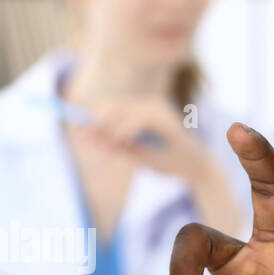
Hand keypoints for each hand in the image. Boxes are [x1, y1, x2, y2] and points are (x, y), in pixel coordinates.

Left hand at [72, 95, 213, 181]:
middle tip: (87, 141)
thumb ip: (112, 145)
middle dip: (96, 124)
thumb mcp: (133, 153)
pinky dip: (125, 131)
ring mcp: (159, 109)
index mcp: (142, 110)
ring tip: (109, 148)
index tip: (78, 132)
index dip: (92, 118)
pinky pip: (138, 119)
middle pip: (113, 106)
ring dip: (109, 130)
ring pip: (123, 111)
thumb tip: (86, 137)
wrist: (195, 169)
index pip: (111, 107)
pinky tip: (121, 142)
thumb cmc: (166, 161)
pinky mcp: (165, 118)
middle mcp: (150, 104)